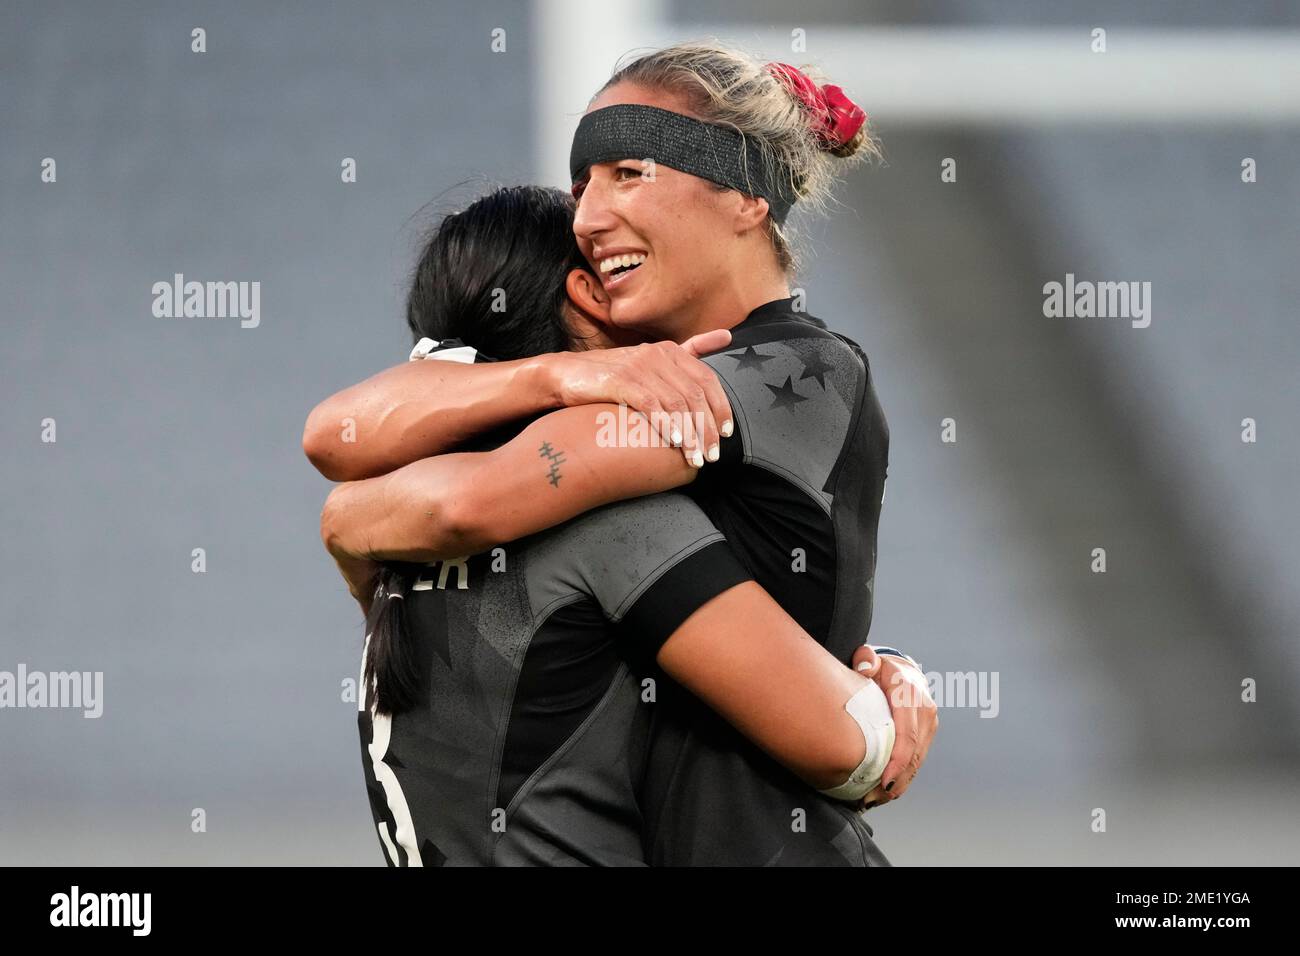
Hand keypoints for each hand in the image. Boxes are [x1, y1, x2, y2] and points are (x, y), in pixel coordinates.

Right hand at [543, 330, 733, 467]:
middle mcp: (657, 355)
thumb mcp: (652, 360)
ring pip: (677, 403)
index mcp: (669, 350)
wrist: (564, 375)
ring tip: (695, 457)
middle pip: (696, 394)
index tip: (726, 434)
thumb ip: (690, 350)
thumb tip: (728, 335)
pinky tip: (674, 443)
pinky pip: (652, 404)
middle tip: (712, 455)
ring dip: (690, 434)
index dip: (721, 407)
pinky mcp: (621, 381)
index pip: (707, 379)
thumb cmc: (612, 375)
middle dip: (708, 428)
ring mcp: (639, 367)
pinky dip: (666, 425)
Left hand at [851, 644, 937, 807]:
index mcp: (910, 695)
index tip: (882, 782)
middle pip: (913, 755)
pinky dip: (902, 778)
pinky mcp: (928, 734)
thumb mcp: (870, 659)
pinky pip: (916, 760)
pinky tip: (884, 791)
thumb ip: (865, 659)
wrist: (902, 669)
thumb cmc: (879, 667)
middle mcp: (925, 711)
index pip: (907, 735)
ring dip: (898, 784)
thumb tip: (865, 668)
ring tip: (873, 801)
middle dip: (894, 782)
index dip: (896, 762)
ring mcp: (929, 724)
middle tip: (869, 800)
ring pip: (917, 762)